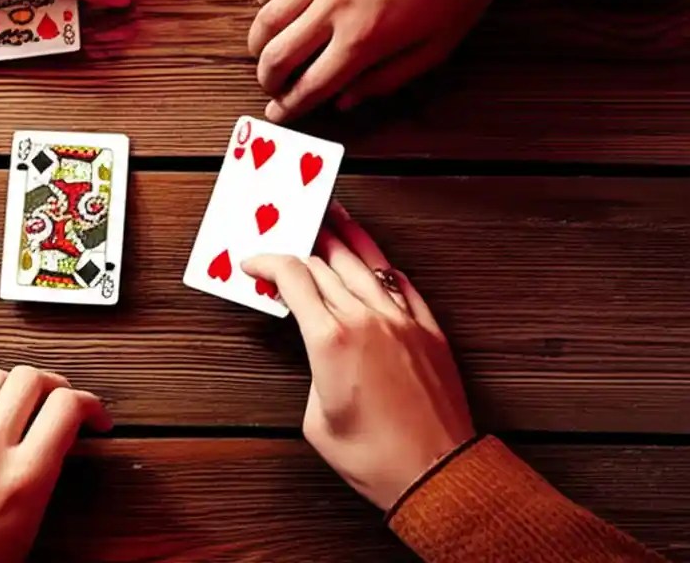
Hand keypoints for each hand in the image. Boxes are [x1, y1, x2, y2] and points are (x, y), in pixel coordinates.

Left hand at [0, 366, 111, 561]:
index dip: (91, 404)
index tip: (96, 416)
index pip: (65, 406)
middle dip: (55, 385)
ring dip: (15, 388)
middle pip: (28, 377)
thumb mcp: (30, 520)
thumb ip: (46, 467)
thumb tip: (60, 427)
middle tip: (61, 404)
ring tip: (24, 409)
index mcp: (22, 480)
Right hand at [242, 202, 472, 509]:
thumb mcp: (316, 420)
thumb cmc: (376, 457)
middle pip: (325, 263)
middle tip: (289, 229)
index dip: (266, 262)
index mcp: (329, 340)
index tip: (253, 262)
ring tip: (333, 217)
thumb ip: (313, 374)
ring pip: (366, 263)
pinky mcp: (429, 332)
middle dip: (301, 244)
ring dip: (344, 237)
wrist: (435, 472)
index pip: (291, 277)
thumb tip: (320, 357)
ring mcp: (401, 322)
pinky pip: (402, 284)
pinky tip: (376, 259)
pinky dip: (383, 266)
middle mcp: (365, 321)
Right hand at [247, 0, 526, 121]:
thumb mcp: (437, 47)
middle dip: (268, 79)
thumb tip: (346, 100)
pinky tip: (268, 4)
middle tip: (271, 86)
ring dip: (259, 41)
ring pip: (270, 15)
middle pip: (278, 55)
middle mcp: (336, 7)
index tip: (279, 115)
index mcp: (364, 39)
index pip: (311, 86)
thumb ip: (387, 79)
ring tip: (263, 51)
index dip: (290, 107)